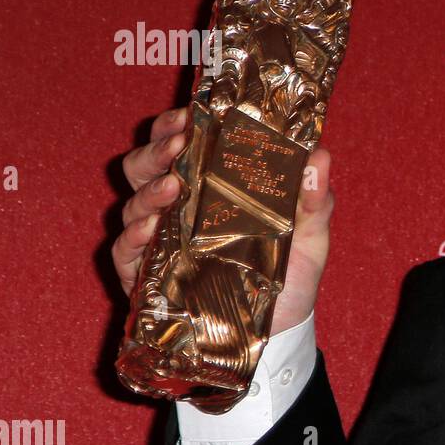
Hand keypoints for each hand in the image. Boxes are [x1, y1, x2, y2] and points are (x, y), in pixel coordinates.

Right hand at [113, 107, 334, 336]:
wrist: (280, 331)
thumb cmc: (290, 275)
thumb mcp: (311, 235)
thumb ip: (315, 198)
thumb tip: (320, 154)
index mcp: (213, 185)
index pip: (182, 141)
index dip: (178, 123)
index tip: (190, 113)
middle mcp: (180, 206)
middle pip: (146, 163)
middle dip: (156, 148)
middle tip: (178, 144)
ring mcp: (159, 239)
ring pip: (133, 199)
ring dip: (149, 188)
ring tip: (173, 186)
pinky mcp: (145, 276)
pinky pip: (124, 250)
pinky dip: (133, 236)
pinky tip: (150, 229)